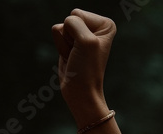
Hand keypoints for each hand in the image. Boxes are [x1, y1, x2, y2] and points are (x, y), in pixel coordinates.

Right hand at [52, 9, 115, 126]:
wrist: (80, 89)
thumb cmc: (87, 68)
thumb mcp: (86, 41)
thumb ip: (74, 22)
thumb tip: (63, 23)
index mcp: (106, 25)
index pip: (77, 14)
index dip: (78, 34)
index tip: (86, 50)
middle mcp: (96, 26)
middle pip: (69, 18)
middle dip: (70, 38)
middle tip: (79, 53)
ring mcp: (82, 33)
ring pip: (61, 26)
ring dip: (65, 44)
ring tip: (74, 55)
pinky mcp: (71, 40)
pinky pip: (56, 33)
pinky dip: (60, 46)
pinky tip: (69, 55)